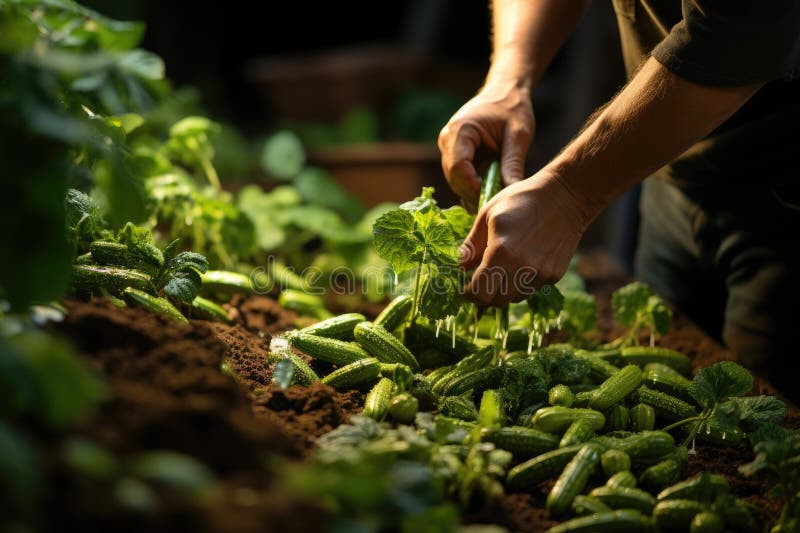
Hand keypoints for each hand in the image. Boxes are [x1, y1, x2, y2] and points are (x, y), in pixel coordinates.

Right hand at [438, 82, 533, 211]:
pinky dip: (474, 186)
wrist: (505, 93)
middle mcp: (447, 139)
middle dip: (474, 192)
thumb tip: (513, 192)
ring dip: (475, 191)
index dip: (474, 186)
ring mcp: (447, 147)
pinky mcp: (453, 155)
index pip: (458, 167)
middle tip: (499, 201)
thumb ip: (513, 164)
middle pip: (454, 177)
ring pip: (455, 181)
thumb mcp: (519, 135)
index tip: (495, 197)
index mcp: (460, 129)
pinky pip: (459, 178)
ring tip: (497, 193)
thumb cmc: (513, 109)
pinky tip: (491, 188)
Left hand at [459, 169, 589, 306]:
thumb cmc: (521, 200)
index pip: (480, 293)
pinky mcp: (555, 275)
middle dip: (485, 294)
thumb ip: (472, 245)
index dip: (469, 294)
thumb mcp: (487, 214)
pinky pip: (533, 289)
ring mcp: (541, 273)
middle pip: (497, 301)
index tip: (465, 288)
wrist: (565, 196)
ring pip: (515, 297)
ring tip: (503, 269)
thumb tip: (460, 266)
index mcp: (501, 252)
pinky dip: (523, 283)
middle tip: (481, 281)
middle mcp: (522, 268)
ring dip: (504, 290)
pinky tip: (523, 263)